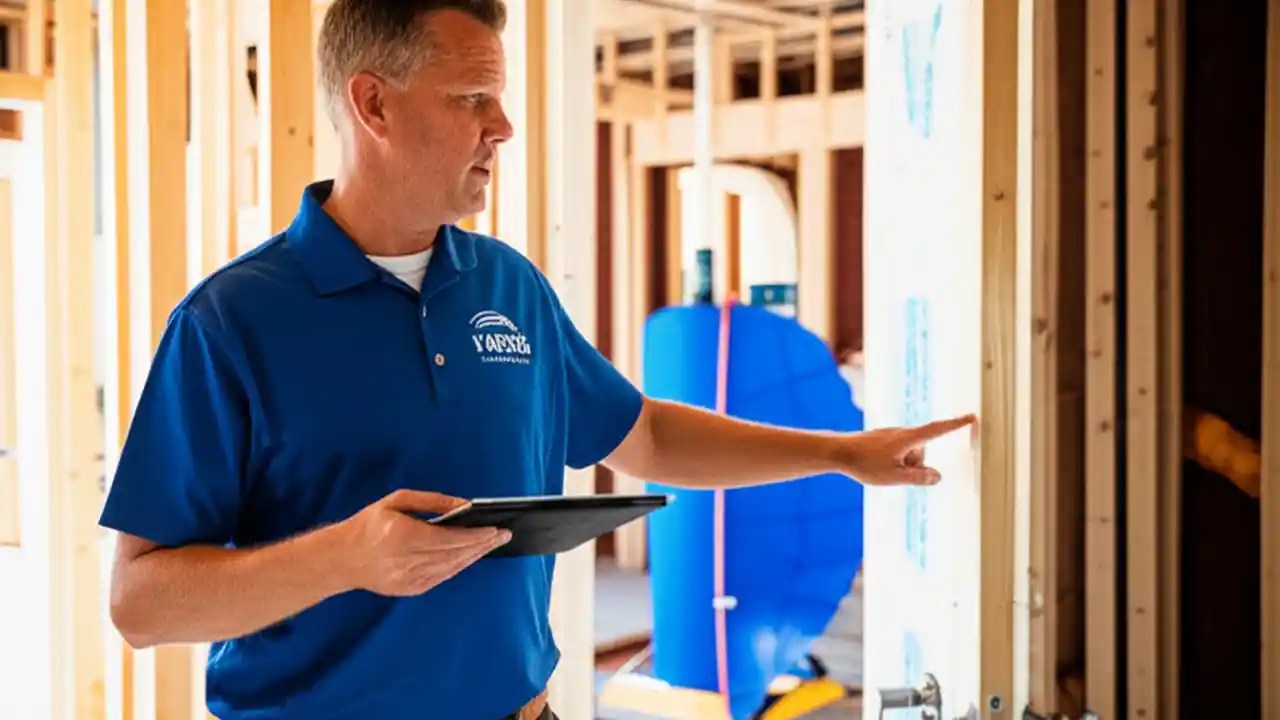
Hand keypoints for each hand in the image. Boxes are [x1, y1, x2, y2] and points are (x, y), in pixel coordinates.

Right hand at [336, 489, 510, 596]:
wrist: (341, 558)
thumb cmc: (368, 525)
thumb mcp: (396, 501)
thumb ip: (432, 501)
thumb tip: (463, 505)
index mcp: (403, 537)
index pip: (450, 539)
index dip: (476, 536)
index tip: (496, 529)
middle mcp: (407, 561)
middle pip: (455, 555)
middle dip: (483, 545)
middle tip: (504, 535)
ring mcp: (409, 580)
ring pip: (452, 568)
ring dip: (474, 556)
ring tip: (491, 544)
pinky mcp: (410, 590)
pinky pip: (442, 577)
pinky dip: (459, 566)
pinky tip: (470, 556)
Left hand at [841, 414, 977, 485]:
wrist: (837, 452)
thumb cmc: (864, 464)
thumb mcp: (894, 477)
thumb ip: (919, 478)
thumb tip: (938, 476)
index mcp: (908, 439)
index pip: (938, 430)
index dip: (956, 425)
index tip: (972, 416)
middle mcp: (902, 433)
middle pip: (921, 453)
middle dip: (915, 467)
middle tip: (891, 472)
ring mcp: (891, 436)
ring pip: (909, 456)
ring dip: (902, 466)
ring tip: (880, 469)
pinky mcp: (883, 441)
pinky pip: (897, 455)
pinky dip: (893, 464)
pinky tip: (875, 466)